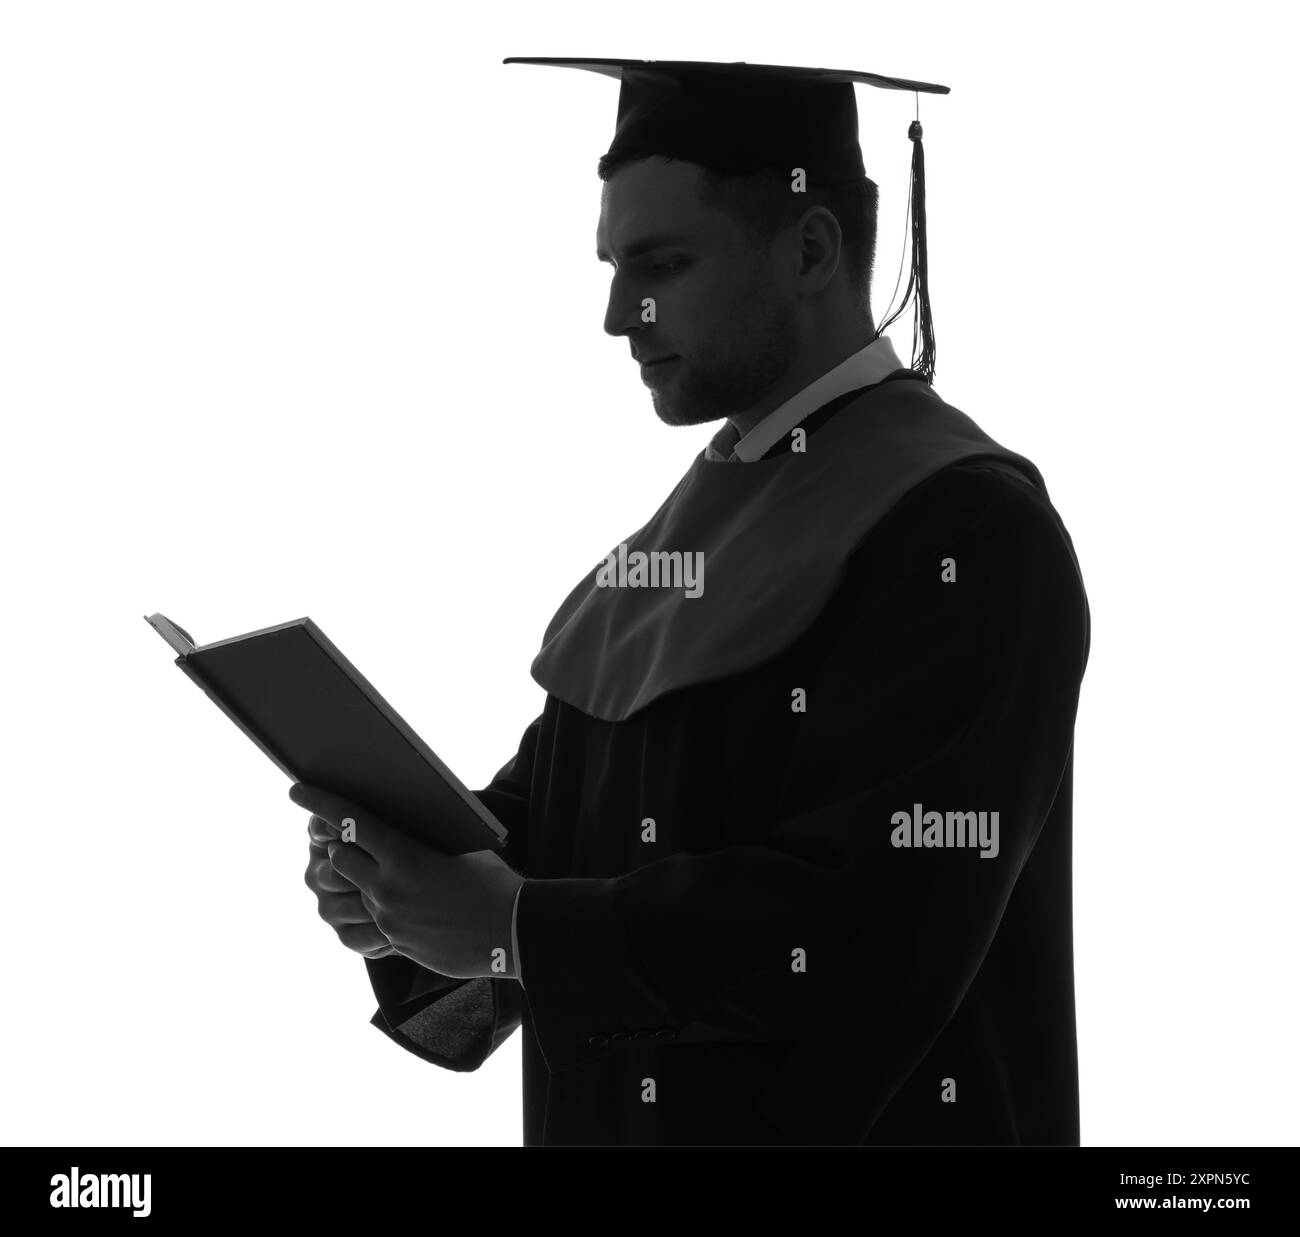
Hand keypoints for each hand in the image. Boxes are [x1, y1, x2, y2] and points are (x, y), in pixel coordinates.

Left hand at [289, 782, 524, 980]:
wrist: (516, 932)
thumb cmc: (495, 880)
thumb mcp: (460, 845)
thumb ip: (421, 836)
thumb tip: (398, 819)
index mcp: (405, 855)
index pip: (349, 822)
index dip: (319, 803)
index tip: (296, 790)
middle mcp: (388, 889)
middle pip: (338, 859)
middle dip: (337, 844)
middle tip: (340, 835)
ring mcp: (389, 920)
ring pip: (346, 896)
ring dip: (350, 879)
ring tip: (361, 871)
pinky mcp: (397, 944)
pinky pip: (365, 928)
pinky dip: (370, 912)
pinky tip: (383, 906)